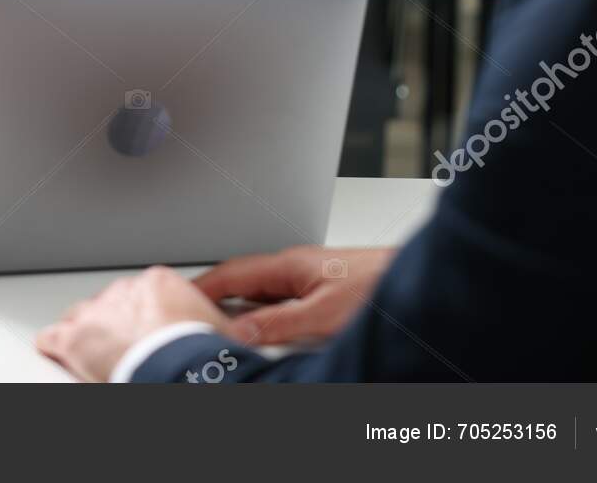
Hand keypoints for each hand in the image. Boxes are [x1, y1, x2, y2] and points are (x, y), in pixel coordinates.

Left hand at [36, 265, 229, 381]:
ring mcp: (95, 313)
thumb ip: (220, 325)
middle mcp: (124, 291)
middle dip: (116, 325)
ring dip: (86, 334)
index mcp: (159, 283)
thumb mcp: (222, 332)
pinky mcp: (73, 339)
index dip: (143, 316)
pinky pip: (53, 337)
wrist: (176, 368)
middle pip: (111, 304)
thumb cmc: (199, 353)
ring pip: (81, 317)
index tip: (149, 332)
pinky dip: (54, 346)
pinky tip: (56, 352)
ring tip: (95, 354)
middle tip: (128, 349)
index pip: (142, 293)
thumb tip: (244, 333)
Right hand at [193, 246, 396, 344]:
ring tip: (223, 327)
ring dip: (241, 307)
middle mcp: (296, 266)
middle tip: (194, 316)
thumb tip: (239, 331)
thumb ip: (279, 323)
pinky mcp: (322, 287)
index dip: (201, 286)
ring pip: (262, 292)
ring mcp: (309, 275)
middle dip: (216, 297)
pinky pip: (279, 299)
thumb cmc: (382, 288)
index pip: (231, 273)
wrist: (420, 282)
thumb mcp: (324, 315)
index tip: (176, 296)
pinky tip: (264, 328)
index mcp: (289, 264)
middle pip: (243, 282)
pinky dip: (263, 312)